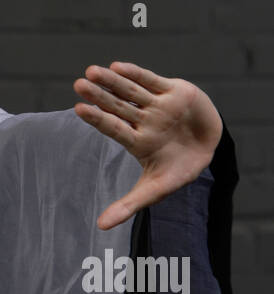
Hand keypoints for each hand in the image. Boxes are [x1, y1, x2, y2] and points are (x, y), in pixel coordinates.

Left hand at [72, 60, 222, 231]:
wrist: (214, 148)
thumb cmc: (181, 168)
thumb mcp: (157, 189)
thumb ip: (129, 205)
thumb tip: (100, 227)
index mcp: (136, 141)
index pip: (113, 128)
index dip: (97, 119)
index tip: (78, 109)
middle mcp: (142, 121)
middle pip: (117, 106)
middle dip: (99, 96)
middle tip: (79, 84)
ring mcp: (157, 105)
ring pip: (131, 91)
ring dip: (112, 81)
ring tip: (93, 71)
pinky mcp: (173, 91)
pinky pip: (152, 80)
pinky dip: (136, 74)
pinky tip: (118, 66)